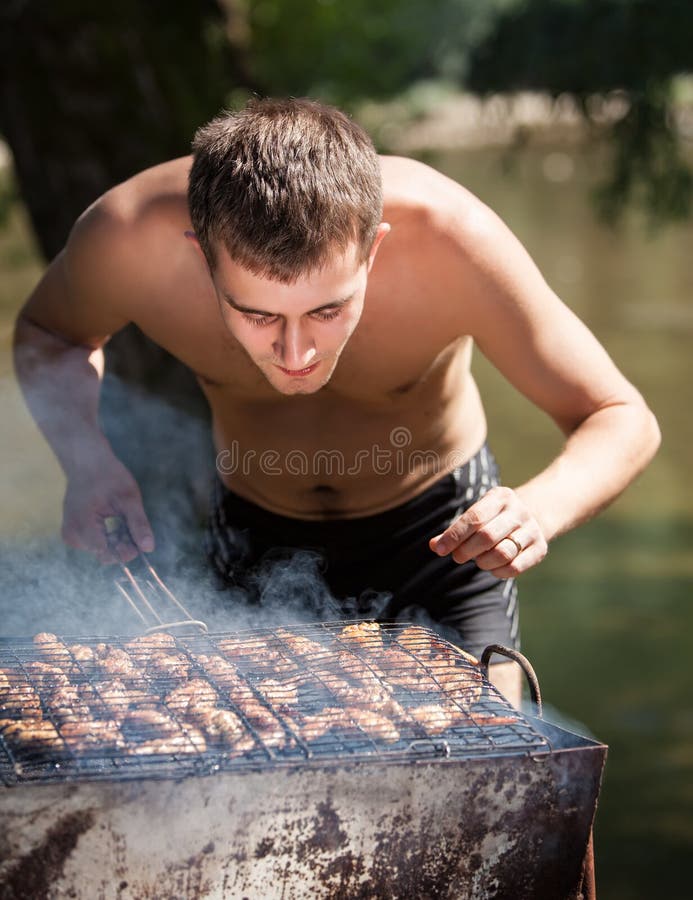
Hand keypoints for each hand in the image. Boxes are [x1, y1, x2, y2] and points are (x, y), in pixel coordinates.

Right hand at [61, 454, 153, 564]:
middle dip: (122, 544)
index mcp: (83, 525)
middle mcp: (72, 534)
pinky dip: (107, 536)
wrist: (87, 462)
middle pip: (104, 553)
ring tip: (122, 518)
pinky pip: (94, 543)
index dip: (126, 549)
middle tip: (132, 523)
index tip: (138, 538)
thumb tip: (149, 548)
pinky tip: (114, 521)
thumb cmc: (108, 476)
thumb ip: (138, 524)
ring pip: (101, 550)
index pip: (107, 553)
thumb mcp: (129, 498)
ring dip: (116, 540)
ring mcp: (70, 535)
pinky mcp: (72, 533)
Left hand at [429, 486, 546, 578]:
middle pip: (487, 536)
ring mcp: (532, 529)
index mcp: (500, 497)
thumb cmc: (494, 517)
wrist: (534, 515)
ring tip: (477, 560)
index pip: (474, 517)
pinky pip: (515, 567)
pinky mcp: (540, 548)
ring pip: (502, 553)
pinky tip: (491, 567)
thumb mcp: (477, 515)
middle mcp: (519, 511)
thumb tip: (434, 545)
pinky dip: (498, 572)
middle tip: (457, 557)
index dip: (454, 535)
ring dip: (483, 562)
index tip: (439, 549)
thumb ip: (455, 530)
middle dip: (466, 550)